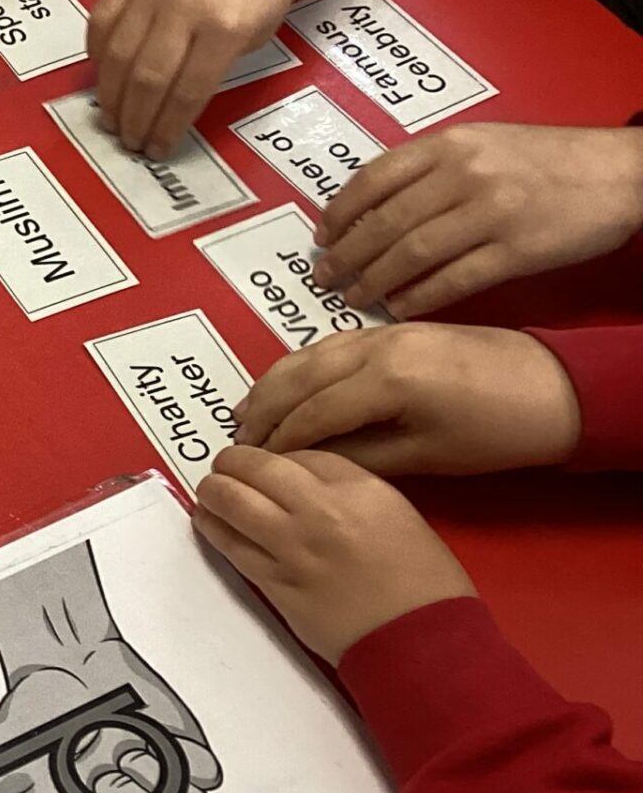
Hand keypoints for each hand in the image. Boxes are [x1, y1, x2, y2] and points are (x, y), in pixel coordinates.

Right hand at [89, 0, 307, 159]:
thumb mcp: (259, 29)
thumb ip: (216, 64)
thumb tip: (174, 103)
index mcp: (225, 25)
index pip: (187, 91)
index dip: (168, 127)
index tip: (159, 148)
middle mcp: (182, 7)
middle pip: (146, 79)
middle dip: (135, 119)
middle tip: (131, 141)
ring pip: (117, 56)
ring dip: (111, 96)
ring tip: (112, 120)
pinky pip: (102, 24)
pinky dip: (97, 57)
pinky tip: (103, 77)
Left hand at [192, 448, 473, 663]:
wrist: (421, 642)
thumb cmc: (427, 584)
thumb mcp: (400, 517)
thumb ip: (353, 493)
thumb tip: (306, 486)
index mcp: (361, 489)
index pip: (301, 453)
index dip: (278, 455)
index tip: (269, 461)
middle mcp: (321, 510)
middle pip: (257, 467)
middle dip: (233, 461)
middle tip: (224, 464)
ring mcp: (293, 547)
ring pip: (232, 502)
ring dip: (213, 490)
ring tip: (209, 489)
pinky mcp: (274, 583)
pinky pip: (231, 546)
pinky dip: (213, 527)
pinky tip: (206, 520)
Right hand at [233, 326, 580, 477]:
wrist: (554, 388)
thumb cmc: (497, 433)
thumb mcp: (428, 457)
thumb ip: (362, 455)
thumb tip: (309, 463)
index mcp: (386, 380)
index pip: (311, 412)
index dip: (279, 441)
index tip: (254, 464)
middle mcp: (376, 346)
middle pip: (298, 376)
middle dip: (263, 409)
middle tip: (237, 440)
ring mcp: (383, 331)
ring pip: (307, 354)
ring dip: (274, 384)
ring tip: (249, 413)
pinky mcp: (394, 328)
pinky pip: (329, 344)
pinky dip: (300, 367)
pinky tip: (288, 386)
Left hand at [313, 122, 642, 314]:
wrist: (621, 173)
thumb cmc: (548, 160)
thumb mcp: (483, 144)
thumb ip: (432, 167)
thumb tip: (374, 204)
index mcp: (450, 144)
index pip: (374, 179)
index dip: (340, 213)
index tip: (321, 237)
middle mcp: (464, 175)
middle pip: (386, 222)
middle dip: (347, 255)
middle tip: (324, 277)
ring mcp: (491, 213)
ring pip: (413, 253)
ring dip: (376, 280)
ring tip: (355, 298)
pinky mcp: (518, 250)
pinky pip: (456, 279)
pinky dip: (422, 297)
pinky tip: (402, 308)